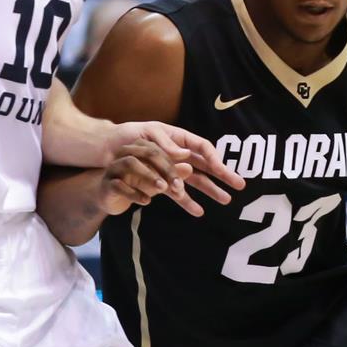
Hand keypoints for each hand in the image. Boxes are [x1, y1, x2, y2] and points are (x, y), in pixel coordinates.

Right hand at [97, 139, 186, 215]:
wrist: (109, 197)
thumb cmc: (136, 184)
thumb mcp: (157, 180)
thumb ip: (171, 175)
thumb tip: (189, 168)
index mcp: (139, 148)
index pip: (160, 150)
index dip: (173, 165)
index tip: (183, 182)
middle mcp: (125, 153)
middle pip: (147, 152)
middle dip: (165, 168)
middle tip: (177, 185)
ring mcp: (114, 167)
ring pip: (130, 163)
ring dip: (149, 176)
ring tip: (163, 189)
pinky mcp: (107, 183)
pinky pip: (118, 184)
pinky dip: (134, 193)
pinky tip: (146, 201)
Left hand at [103, 120, 243, 216]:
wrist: (107, 149)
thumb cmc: (127, 135)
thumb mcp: (146, 134)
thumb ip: (165, 144)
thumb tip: (186, 154)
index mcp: (178, 138)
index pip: (202, 147)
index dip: (214, 158)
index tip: (222, 170)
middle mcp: (179, 153)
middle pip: (206, 164)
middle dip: (223, 175)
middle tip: (240, 185)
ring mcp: (173, 169)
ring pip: (196, 180)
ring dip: (211, 190)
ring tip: (226, 201)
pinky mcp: (163, 182)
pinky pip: (178, 192)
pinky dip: (187, 202)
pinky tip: (199, 212)